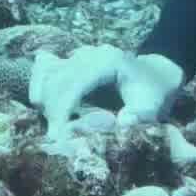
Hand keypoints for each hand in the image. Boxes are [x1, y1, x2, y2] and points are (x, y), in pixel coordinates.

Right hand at [33, 45, 184, 134]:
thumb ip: (140, 115)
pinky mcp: (70, 61)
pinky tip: (44, 108)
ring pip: (46, 76)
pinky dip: (40, 89)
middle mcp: (88, 54)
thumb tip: (122, 123)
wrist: (155, 76)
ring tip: (58, 129)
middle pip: (55, 81)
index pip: (73, 83)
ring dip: (46, 104)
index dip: (61, 109)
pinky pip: (44, 71)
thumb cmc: (153, 93)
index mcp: (106, 61)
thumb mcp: (153, 105)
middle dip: (52, 112)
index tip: (57, 136)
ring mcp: (77, 55)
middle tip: (57, 141)